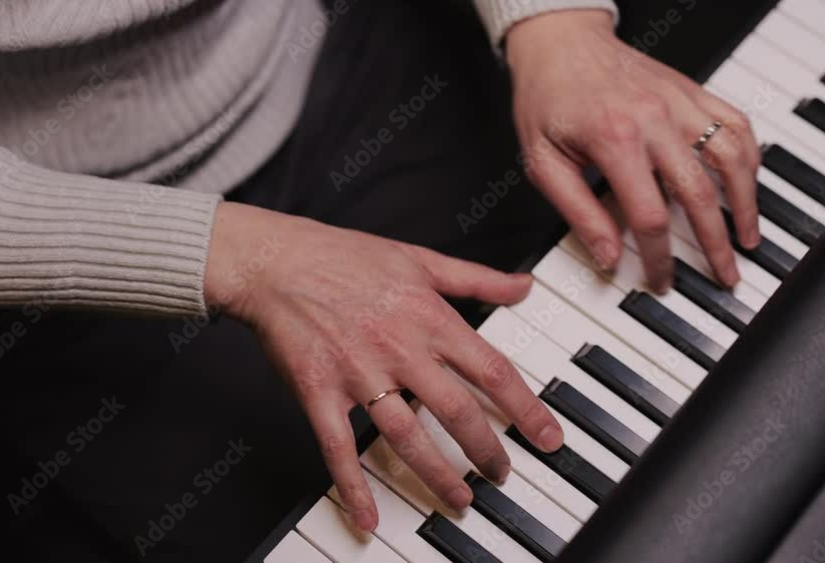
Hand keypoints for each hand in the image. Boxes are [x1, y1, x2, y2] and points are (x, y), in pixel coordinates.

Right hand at [204, 202, 563, 530]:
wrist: (277, 261)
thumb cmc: (345, 256)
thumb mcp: (420, 259)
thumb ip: (477, 278)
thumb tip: (523, 285)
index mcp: (429, 318)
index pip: (492, 370)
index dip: (526, 408)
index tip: (548, 437)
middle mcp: (400, 349)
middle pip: (457, 411)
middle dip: (486, 451)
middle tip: (503, 476)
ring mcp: (359, 373)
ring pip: (407, 436)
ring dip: (436, 475)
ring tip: (459, 501)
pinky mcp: (319, 391)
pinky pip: (339, 448)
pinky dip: (353, 486)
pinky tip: (367, 517)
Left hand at [506, 10, 760, 289]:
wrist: (560, 43)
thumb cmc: (548, 98)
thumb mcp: (542, 162)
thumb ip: (578, 212)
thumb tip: (609, 256)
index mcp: (615, 139)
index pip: (650, 216)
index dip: (660, 256)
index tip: (661, 278)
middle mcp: (655, 119)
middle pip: (699, 194)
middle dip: (716, 244)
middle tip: (725, 275)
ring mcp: (679, 102)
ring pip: (731, 157)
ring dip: (746, 203)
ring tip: (748, 237)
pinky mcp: (692, 92)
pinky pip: (735, 124)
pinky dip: (749, 158)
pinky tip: (747, 185)